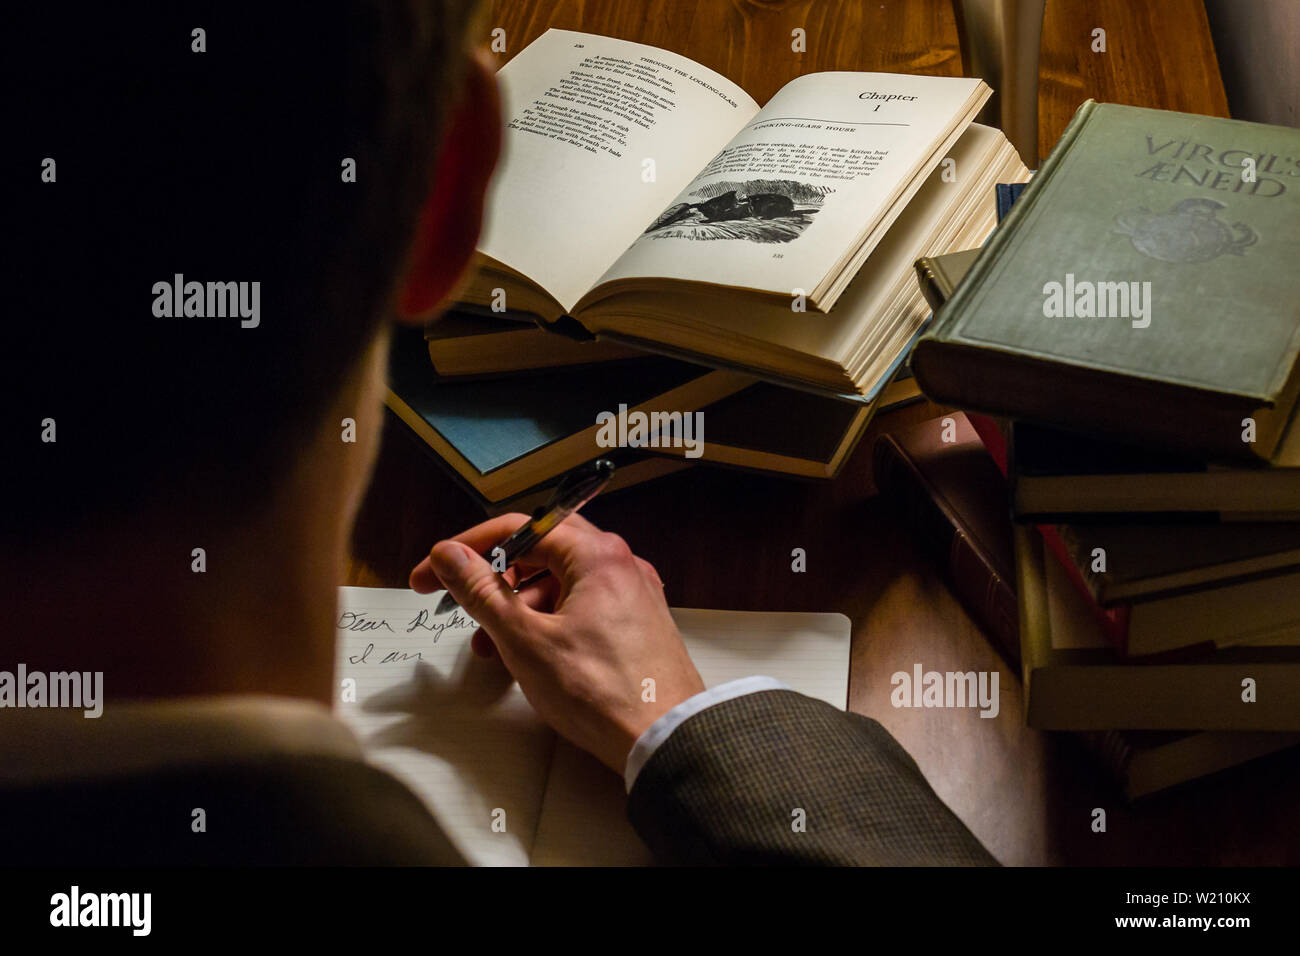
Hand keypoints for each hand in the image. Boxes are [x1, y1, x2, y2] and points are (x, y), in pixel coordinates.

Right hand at [409, 513, 704, 773]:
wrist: (667, 739)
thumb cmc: (604, 693)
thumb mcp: (525, 640)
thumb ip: (481, 592)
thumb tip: (450, 557)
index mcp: (597, 555)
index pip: (519, 529)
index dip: (467, 549)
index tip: (433, 572)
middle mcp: (620, 565)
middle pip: (540, 552)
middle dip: (494, 579)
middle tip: (460, 601)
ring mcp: (632, 594)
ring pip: (560, 584)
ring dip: (519, 608)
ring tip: (491, 646)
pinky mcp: (636, 624)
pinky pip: (581, 607)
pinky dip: (549, 623)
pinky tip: (529, 655)